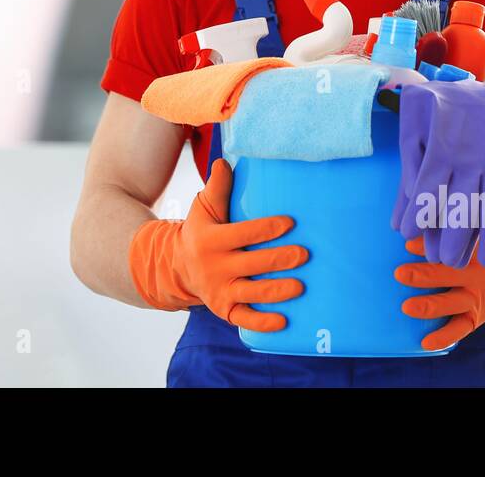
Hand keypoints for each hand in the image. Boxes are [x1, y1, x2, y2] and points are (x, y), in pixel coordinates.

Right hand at [128, 159, 307, 331]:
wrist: (179, 267)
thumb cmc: (201, 231)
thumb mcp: (204, 208)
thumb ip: (216, 187)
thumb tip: (225, 162)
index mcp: (210, 240)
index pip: (242, 233)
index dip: (266, 228)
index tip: (289, 223)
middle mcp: (214, 267)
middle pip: (252, 264)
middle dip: (279, 260)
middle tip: (304, 254)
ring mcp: (219, 291)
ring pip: (252, 293)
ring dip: (277, 291)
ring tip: (300, 286)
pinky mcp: (224, 310)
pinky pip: (244, 319)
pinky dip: (263, 323)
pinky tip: (284, 320)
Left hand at [392, 79, 484, 267]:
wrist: (476, 86)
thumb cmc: (434, 106)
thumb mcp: (411, 126)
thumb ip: (407, 170)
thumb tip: (398, 218)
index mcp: (443, 147)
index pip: (429, 190)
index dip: (418, 215)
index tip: (408, 235)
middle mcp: (471, 159)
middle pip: (462, 207)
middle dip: (452, 238)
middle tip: (441, 261)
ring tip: (477, 264)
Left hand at [394, 217, 484, 350]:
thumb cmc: (483, 247)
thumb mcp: (476, 231)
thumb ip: (451, 225)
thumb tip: (414, 217)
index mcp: (477, 249)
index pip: (456, 245)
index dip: (432, 244)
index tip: (408, 242)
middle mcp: (478, 274)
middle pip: (450, 274)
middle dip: (424, 274)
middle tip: (399, 274)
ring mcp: (477, 298)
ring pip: (453, 303)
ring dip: (430, 306)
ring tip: (407, 307)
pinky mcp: (476, 317)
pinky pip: (460, 329)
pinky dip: (444, 337)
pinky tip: (425, 342)